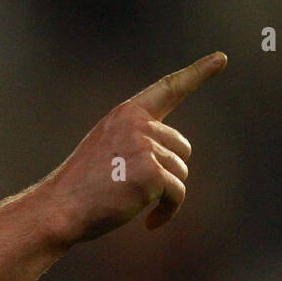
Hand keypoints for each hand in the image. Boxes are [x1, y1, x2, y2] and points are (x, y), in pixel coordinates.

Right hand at [43, 51, 226, 242]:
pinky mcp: (152, 174)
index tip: (221, 58)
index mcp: (124, 114)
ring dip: (163, 193)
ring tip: (132, 201)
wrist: (60, 208)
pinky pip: (177, 194)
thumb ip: (138, 141)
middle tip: (134, 186)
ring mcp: (144, 147)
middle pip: (181, 148)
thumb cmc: (82, 184)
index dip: (198, 73)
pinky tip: (149, 223)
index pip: (168, 89)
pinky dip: (167, 212)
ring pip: (180, 173)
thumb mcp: (108, 149)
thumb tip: (178, 156)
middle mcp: (136, 124)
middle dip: (166, 171)